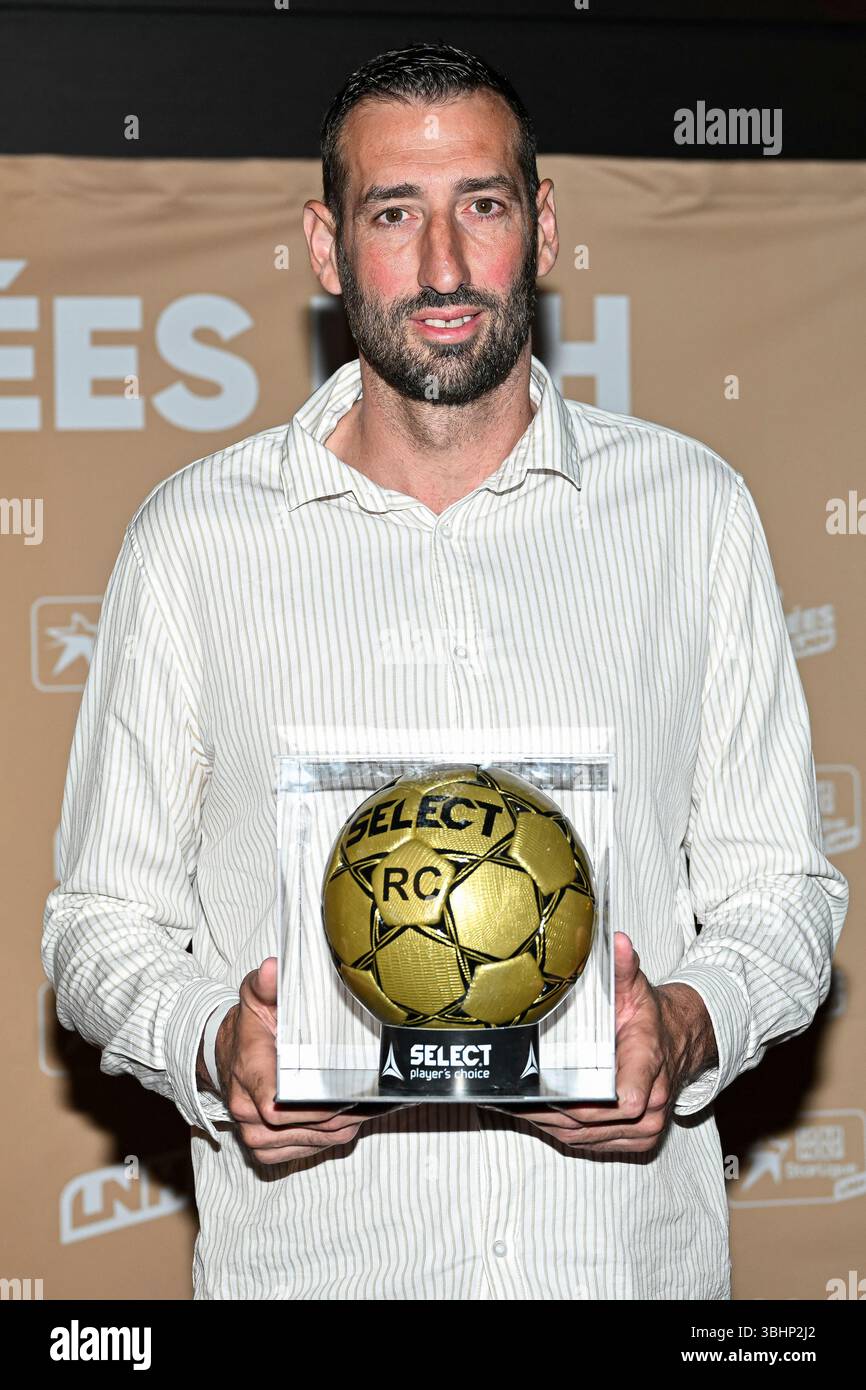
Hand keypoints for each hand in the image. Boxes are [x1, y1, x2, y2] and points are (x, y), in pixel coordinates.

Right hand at [210, 956, 401, 1164]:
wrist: (226, 1055)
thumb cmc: (249, 1026)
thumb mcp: (255, 997)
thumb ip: (266, 984)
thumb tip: (272, 966)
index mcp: (249, 1072)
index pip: (276, 1105)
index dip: (312, 1107)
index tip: (344, 1093)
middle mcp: (246, 1109)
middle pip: (304, 1125)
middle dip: (340, 1113)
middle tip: (372, 1097)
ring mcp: (253, 1132)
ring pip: (310, 1142)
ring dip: (340, 1127)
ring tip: (367, 1107)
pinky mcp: (263, 1147)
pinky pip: (303, 1152)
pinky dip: (327, 1139)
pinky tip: (345, 1120)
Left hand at [478, 931, 716, 1153]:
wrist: (673, 1046)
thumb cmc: (646, 1018)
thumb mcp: (635, 987)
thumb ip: (623, 967)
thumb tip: (617, 941)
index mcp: (649, 1063)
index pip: (630, 1097)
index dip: (596, 1101)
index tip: (561, 1094)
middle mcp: (651, 1104)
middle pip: (592, 1118)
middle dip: (551, 1107)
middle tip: (511, 1091)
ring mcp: (641, 1128)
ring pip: (584, 1134)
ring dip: (547, 1121)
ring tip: (511, 1103)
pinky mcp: (631, 1141)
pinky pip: (588, 1143)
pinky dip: (559, 1130)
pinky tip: (532, 1113)